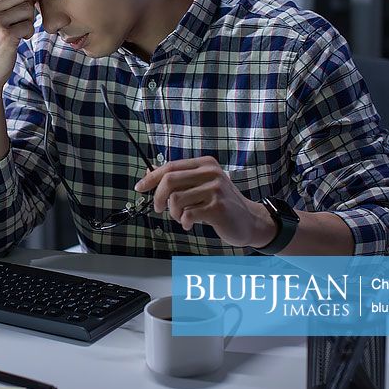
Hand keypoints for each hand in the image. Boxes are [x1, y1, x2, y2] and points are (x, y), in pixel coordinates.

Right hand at [0, 0, 43, 91]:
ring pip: (27, 9)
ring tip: (20, 32)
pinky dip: (29, 33)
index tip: (24, 12)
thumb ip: (4, 5)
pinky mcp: (5, 35)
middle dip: (28, 8)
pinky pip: (29, 25)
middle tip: (23, 22)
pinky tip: (20, 40)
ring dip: (29, 21)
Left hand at [134, 156, 275, 247]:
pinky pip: (187, 214)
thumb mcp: (201, 186)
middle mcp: (211, 173)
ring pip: (176, 199)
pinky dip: (184, 222)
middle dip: (158, 197)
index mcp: (205, 164)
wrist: (249, 221)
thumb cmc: (220, 204)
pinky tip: (190, 224)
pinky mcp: (217, 207)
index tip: (140, 187)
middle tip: (159, 209)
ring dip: (174, 213)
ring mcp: (215, 189)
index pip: (170, 166)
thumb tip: (148, 174)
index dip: (151, 177)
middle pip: (169, 180)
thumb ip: (180, 180)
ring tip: (182, 218)